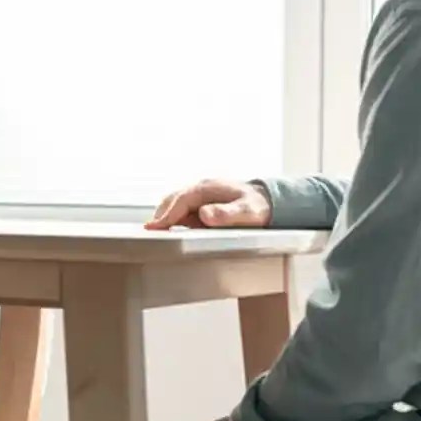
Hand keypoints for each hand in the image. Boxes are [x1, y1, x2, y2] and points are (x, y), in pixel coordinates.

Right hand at [145, 179, 271, 229]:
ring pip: (175, 202)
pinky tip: (171, 227)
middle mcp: (202, 188)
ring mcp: (201, 194)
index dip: (167, 215)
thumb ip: (227, 214)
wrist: (270, 200)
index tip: (155, 227)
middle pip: (173, 199)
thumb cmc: (259, 207)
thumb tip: (204, 214)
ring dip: (165, 215)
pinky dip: (173, 216)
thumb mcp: (247, 213)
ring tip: (157, 231)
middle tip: (150, 232)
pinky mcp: (203, 201)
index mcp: (208, 188)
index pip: (180, 200)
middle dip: (161, 215)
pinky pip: (182, 207)